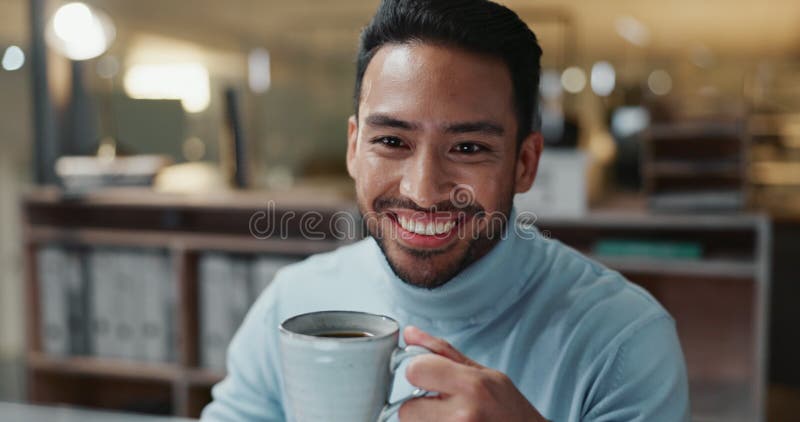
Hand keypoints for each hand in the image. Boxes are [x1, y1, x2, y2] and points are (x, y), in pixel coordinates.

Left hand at [399, 326, 547, 421]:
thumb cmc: (510, 410)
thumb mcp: (484, 373)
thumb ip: (443, 353)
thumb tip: (411, 334)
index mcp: (472, 387)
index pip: (415, 371)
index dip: (419, 371)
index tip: (429, 376)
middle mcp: (462, 415)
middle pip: (407, 408)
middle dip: (420, 405)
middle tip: (443, 406)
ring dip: (425, 421)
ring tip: (450, 418)